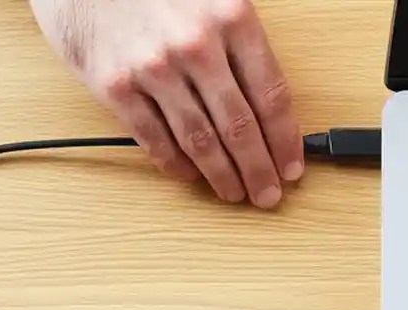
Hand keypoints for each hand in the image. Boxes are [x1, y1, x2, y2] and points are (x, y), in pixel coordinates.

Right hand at [29, 0, 301, 208]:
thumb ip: (241, 41)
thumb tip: (267, 102)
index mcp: (231, 16)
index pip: (272, 95)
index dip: (285, 140)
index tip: (291, 165)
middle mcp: (196, 45)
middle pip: (239, 126)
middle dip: (258, 169)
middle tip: (267, 195)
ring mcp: (154, 69)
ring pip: (199, 140)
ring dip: (221, 175)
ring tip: (233, 191)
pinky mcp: (116, 86)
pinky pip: (154, 139)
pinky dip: (175, 165)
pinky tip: (189, 174)